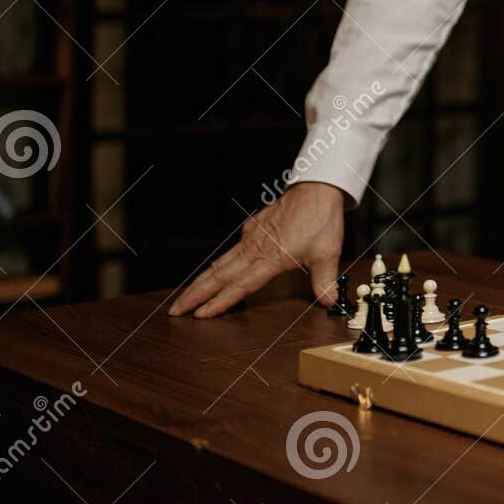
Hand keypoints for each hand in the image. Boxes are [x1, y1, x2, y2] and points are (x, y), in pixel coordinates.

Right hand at [169, 181, 348, 317]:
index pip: (240, 286)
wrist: (317, 188)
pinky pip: (230, 252)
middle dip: (195, 295)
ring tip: (185, 297)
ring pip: (220, 264)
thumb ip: (325, 280)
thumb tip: (328, 302)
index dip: (220, 302)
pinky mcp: (253, 229)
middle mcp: (255, 249)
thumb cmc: (320, 219)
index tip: (201, 315)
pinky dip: (217, 265)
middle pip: (219, 276)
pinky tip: (214, 271)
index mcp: (270, 258)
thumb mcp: (328, 253)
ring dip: (201, 282)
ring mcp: (251, 238)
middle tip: (175, 310)